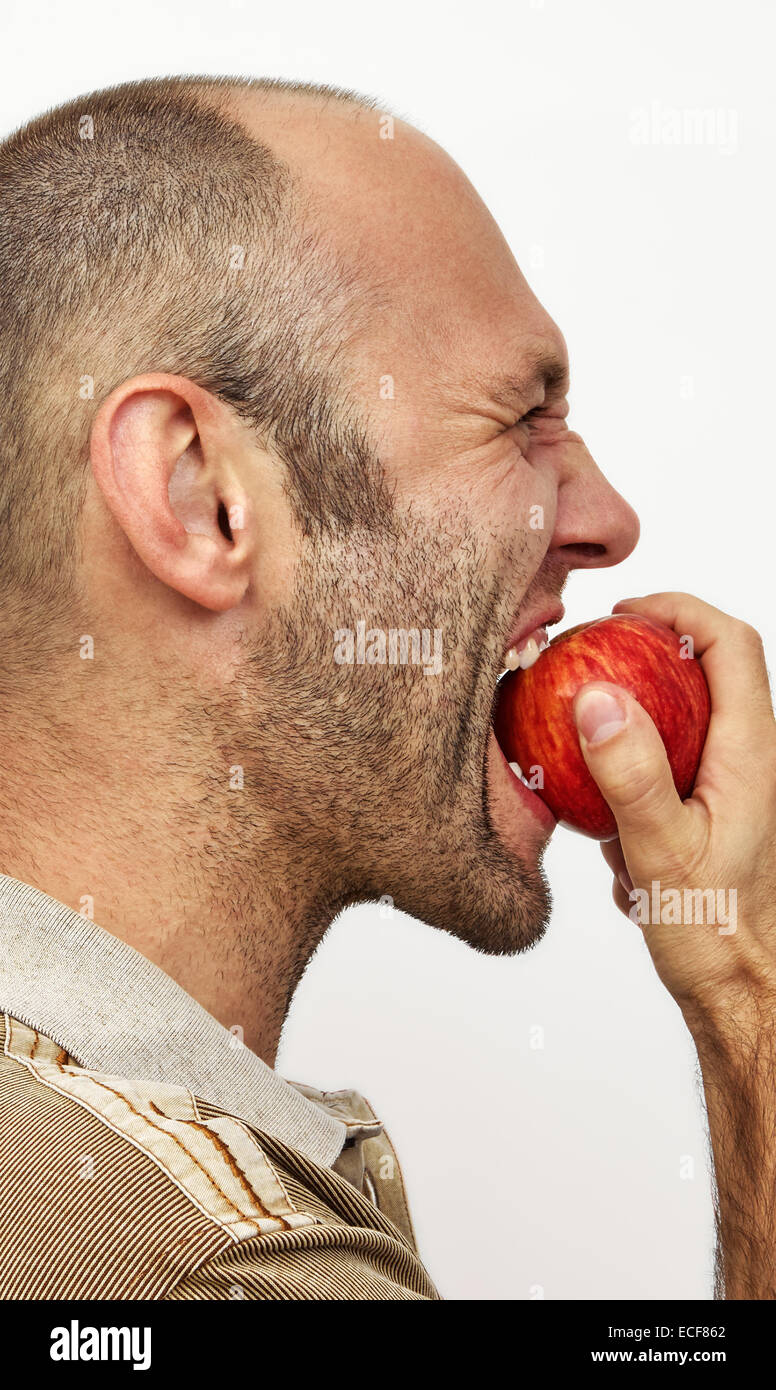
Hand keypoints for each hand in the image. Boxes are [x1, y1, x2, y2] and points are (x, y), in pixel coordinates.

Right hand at [572, 592, 775, 1033]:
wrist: (744, 995)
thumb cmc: (715, 933)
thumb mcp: (662, 852)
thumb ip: (631, 773)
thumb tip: (596, 697)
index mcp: (751, 754)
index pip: (732, 645)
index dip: (681, 610)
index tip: (624, 616)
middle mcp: (750, 761)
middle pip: (710, 671)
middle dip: (649, 655)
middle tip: (590, 663)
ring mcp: (733, 789)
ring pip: (687, 721)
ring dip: (637, 721)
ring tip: (587, 752)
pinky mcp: (713, 816)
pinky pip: (671, 768)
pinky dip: (635, 772)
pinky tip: (607, 823)